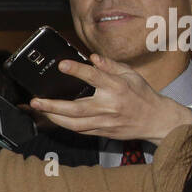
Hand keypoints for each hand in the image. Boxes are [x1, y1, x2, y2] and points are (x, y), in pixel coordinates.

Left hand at [30, 54, 191, 144]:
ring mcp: (105, 122)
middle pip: (77, 108)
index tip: (61, 65)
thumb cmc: (142, 95)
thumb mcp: (130, 74)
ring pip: (74, 124)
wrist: (155, 120)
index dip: (77, 70)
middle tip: (36, 100)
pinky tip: (53, 118)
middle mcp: (109, 106)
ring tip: (39, 109)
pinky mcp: (102, 133)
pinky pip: (79, 131)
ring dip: (54, 118)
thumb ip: (110, 65)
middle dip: (53, 106)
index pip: (94, 78)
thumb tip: (92, 58)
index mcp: (117, 88)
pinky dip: (64, 125)